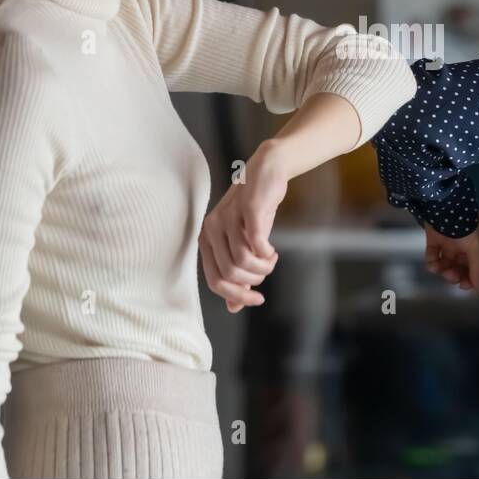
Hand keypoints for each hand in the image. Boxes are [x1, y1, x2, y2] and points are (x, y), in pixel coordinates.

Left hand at [199, 143, 287, 312]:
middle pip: (230, 273)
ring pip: (242, 261)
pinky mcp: (247, 209)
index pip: (214, 281)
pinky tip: (272, 251)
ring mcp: (228, 217)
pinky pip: (256, 243)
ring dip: (262, 268)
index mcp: (207, 239)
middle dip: (254, 281)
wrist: (267, 171)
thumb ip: (237, 273)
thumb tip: (233, 307)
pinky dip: (266, 254)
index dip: (237, 296)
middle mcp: (212, 229)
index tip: (257, 299)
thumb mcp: (244, 244)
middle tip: (267, 271)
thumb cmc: (254, 212)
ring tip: (270, 260)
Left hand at [423, 212, 478, 295]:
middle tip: (452, 277)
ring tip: (441, 271)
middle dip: (458, 274)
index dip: (474, 277)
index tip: (465, 285)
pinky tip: (432, 264)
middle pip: (464, 266)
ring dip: (444, 270)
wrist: (441, 202)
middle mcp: (468, 241)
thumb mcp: (477, 248)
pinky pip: (434, 255)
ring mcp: (452, 239)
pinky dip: (432, 262)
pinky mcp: (435, 237)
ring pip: (448, 263)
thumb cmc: (465, 223)